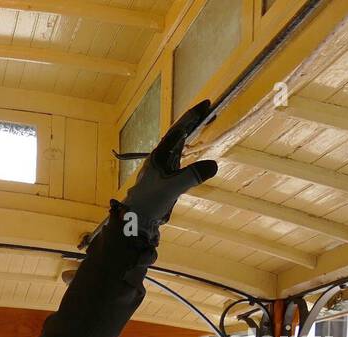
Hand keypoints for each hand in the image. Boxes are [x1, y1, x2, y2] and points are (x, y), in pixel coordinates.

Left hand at [121, 99, 217, 232]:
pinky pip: (178, 161)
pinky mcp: (162, 181)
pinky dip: (187, 153)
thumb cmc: (149, 202)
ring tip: (203, 127)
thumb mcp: (172, 188)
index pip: (177, 130)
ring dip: (190, 137)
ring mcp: (160, 170)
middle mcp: (158, 160)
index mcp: (159, 156)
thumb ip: (192, 175)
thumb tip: (214, 165)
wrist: (134, 221)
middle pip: (177, 136)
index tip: (206, 104)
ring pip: (177, 148)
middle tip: (209, 112)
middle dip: (192, 123)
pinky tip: (191, 155)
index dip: (191, 117)